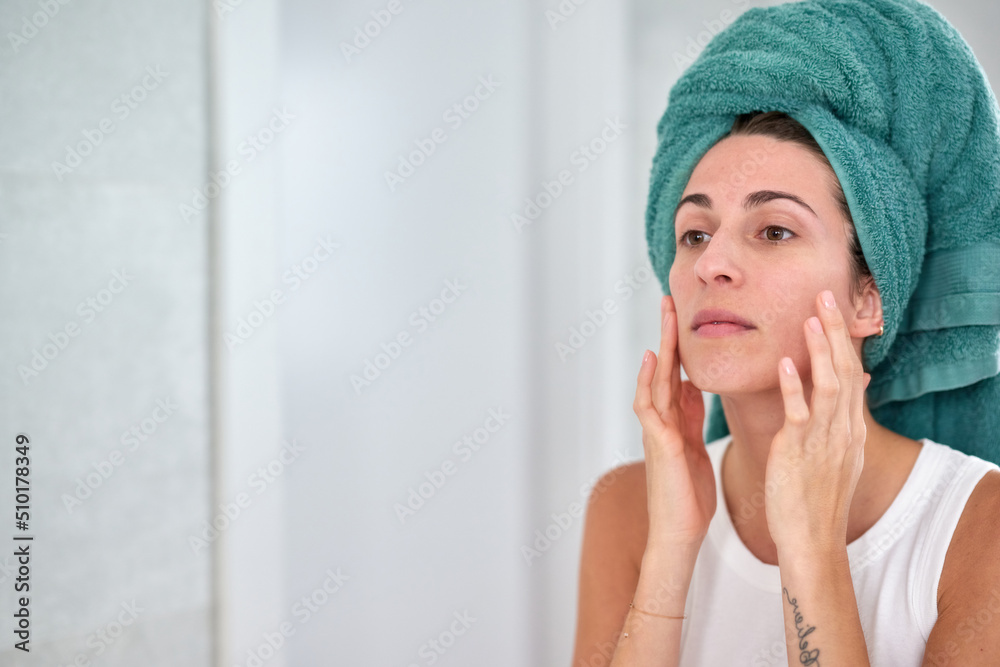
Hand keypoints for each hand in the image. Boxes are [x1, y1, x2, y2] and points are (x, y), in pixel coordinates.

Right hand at [633, 295, 715, 551]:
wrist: (680, 533)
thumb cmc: (689, 496)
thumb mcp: (695, 447)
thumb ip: (690, 417)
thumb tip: (690, 386)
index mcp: (676, 420)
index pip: (677, 372)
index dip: (680, 344)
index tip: (684, 316)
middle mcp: (662, 419)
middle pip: (664, 367)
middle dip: (668, 334)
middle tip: (670, 299)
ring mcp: (656, 430)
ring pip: (656, 378)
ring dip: (661, 346)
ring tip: (665, 316)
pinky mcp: (658, 443)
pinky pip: (649, 406)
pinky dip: (649, 382)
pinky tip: (653, 360)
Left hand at [764, 290, 870, 554]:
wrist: (811, 538)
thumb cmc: (816, 496)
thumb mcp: (836, 453)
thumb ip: (839, 418)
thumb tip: (851, 387)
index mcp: (848, 427)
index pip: (851, 371)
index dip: (844, 338)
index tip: (834, 307)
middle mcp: (842, 428)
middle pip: (845, 370)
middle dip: (837, 332)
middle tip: (827, 295)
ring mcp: (823, 439)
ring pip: (828, 386)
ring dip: (820, 350)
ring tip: (810, 319)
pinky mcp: (799, 451)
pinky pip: (799, 413)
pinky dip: (793, 386)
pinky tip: (784, 362)